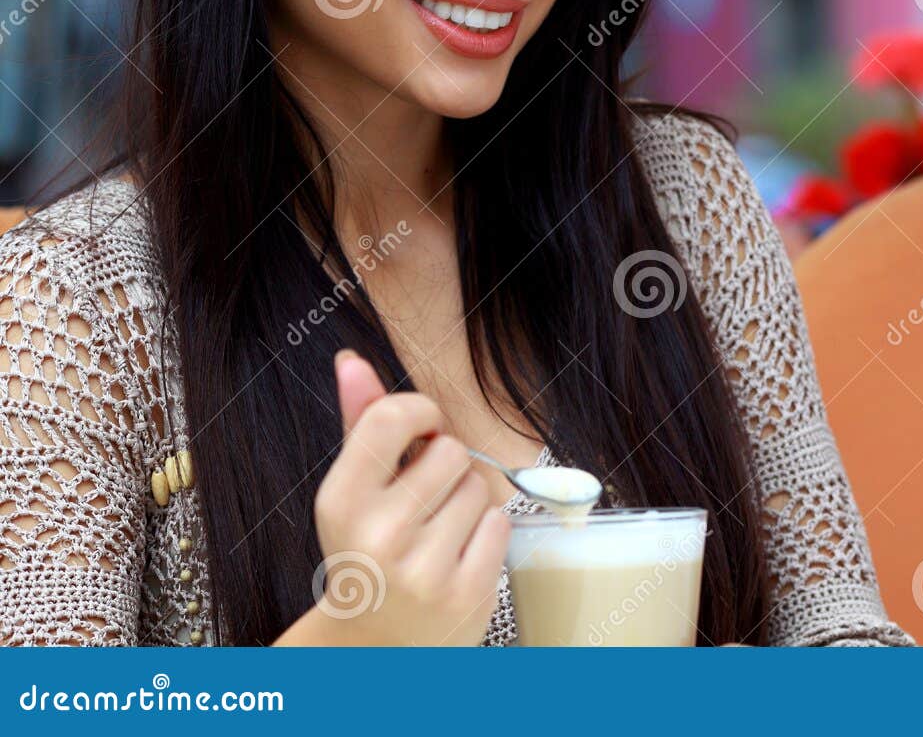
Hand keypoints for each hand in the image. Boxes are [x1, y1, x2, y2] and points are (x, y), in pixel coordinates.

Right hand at [302, 349, 510, 645]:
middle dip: (447, 468)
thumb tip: (352, 360)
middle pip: (451, 452)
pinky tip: (456, 556)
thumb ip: (359, 422)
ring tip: (436, 534)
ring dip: (468, 503)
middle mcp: (377, 536)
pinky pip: (500, 524)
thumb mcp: (353, 491)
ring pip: (480, 488)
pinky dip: (486, 535)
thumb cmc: (368, 551)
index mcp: (339, 502)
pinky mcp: (464, 593)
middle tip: (423, 504)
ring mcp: (422, 569)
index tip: (421, 431)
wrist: (375, 645)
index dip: (421, 413)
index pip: (393, 417)